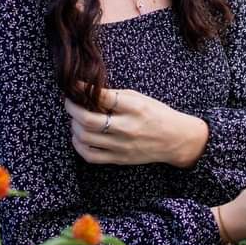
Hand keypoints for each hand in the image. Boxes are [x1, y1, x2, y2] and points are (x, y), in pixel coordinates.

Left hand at [64, 88, 205, 167]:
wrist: (175, 140)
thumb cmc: (157, 115)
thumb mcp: (140, 98)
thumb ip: (116, 96)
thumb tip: (89, 92)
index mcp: (134, 108)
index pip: (103, 97)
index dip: (83, 89)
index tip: (74, 85)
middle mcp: (127, 128)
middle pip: (88, 120)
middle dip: (72, 109)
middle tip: (69, 102)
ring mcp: (121, 146)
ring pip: (85, 138)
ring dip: (74, 125)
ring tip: (76, 119)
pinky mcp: (119, 159)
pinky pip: (90, 156)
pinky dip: (79, 145)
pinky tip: (79, 136)